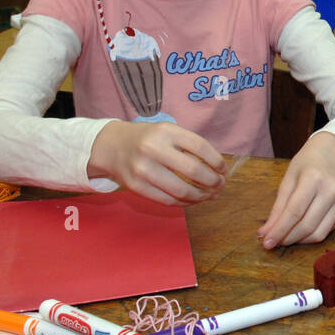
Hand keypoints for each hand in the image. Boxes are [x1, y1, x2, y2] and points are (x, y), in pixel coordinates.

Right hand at [88, 120, 225, 205]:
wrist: (110, 146)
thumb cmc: (147, 139)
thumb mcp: (167, 132)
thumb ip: (189, 145)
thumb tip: (218, 169)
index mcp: (165, 131)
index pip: (200, 147)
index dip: (217, 161)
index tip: (223, 169)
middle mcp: (153, 149)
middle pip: (194, 171)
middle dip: (213, 181)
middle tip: (220, 184)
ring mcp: (143, 170)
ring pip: (182, 190)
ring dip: (202, 196)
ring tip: (210, 195)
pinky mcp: (136, 187)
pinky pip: (168, 201)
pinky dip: (185, 203)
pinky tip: (194, 200)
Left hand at [258, 131, 334, 247]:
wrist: (334, 154)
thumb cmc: (307, 165)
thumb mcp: (288, 179)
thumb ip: (277, 208)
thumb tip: (265, 232)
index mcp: (313, 178)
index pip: (294, 212)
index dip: (279, 230)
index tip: (266, 242)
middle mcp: (331, 191)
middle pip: (306, 226)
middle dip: (287, 238)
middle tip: (273, 241)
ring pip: (318, 234)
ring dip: (299, 241)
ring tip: (286, 237)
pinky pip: (327, 231)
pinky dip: (311, 236)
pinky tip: (301, 230)